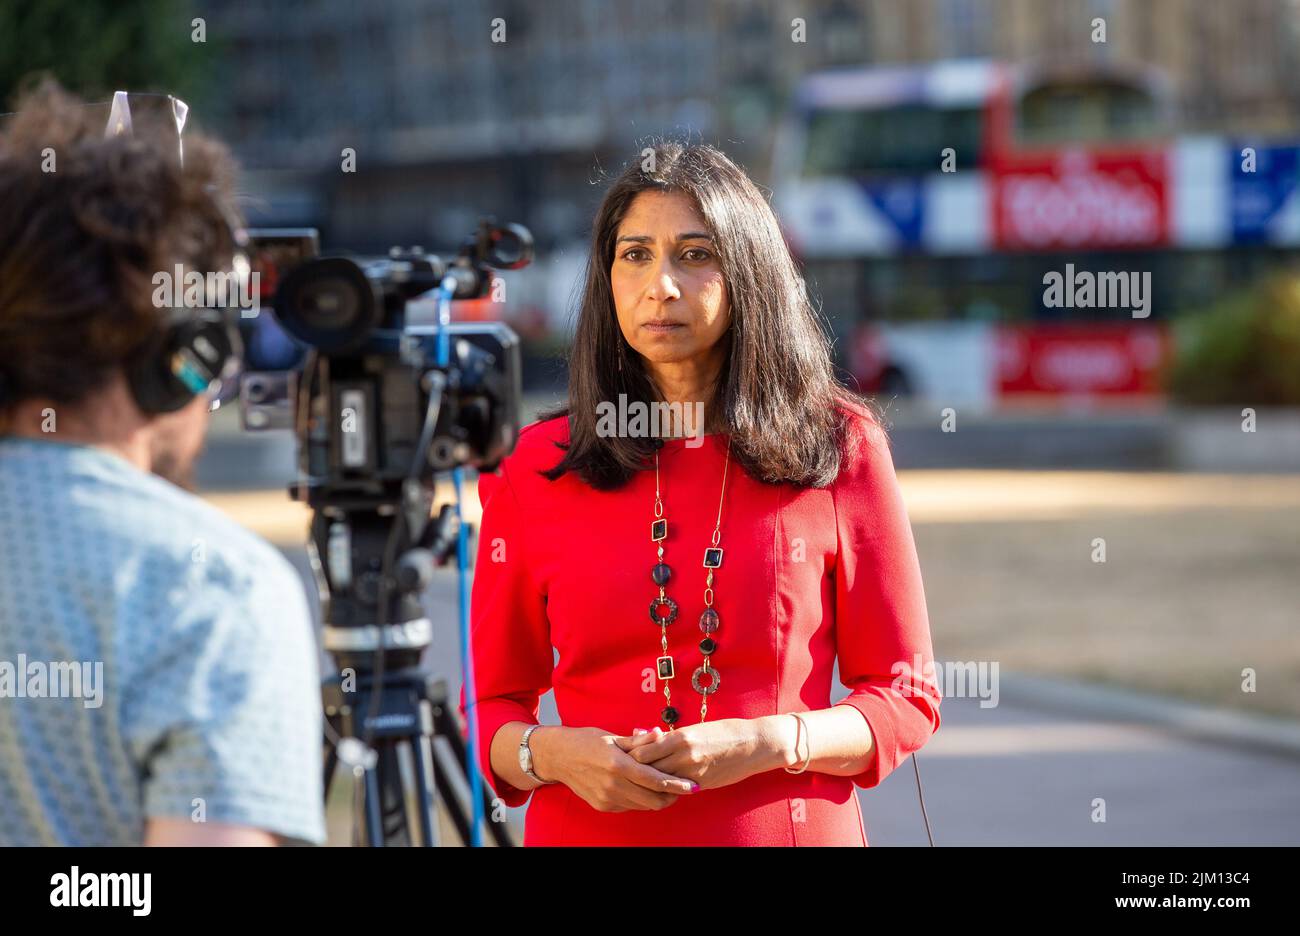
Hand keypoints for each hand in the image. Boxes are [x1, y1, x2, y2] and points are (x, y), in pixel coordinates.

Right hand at [537, 726, 698, 812]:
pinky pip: (629, 806)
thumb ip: (639, 740)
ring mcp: (607, 798)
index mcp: (618, 764)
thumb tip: (661, 734)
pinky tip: (643, 789)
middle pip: (653, 800)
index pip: (655, 780)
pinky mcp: (602, 806)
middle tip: (681, 788)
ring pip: (642, 806)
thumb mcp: (613, 737)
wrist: (558, 756)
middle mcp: (613, 785)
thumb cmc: (587, 741)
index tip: (691, 786)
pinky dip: (640, 800)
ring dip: (656, 799)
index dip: (676, 785)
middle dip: (671, 796)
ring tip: (665, 788)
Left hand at [614, 718, 774, 790]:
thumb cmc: (723, 732)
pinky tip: (661, 790)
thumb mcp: (694, 728)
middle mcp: (683, 754)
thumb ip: (669, 736)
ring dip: (649, 784)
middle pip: (645, 768)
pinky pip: (676, 790)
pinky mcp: (702, 783)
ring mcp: (692, 771)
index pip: (642, 751)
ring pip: (659, 782)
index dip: (630, 757)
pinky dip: (666, 790)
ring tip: (640, 784)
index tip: (625, 759)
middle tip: (626, 775)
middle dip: (634, 772)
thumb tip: (642, 733)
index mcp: (679, 736)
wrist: (752, 744)